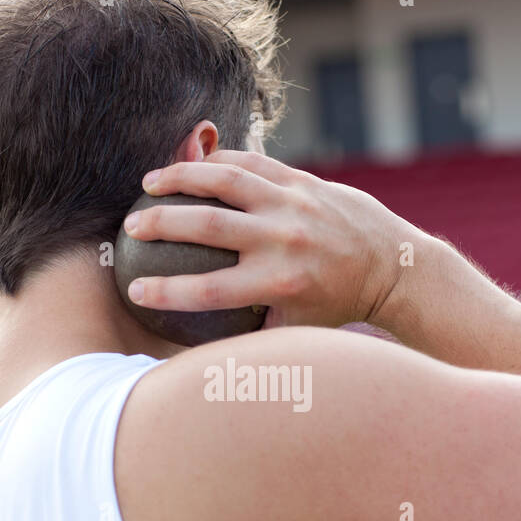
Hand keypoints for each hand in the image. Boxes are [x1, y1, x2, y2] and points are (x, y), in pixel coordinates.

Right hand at [121, 150, 412, 328]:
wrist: (391, 265)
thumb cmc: (337, 306)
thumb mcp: (298, 330)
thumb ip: (253, 335)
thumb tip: (205, 358)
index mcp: (278, 283)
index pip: (208, 290)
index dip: (166, 292)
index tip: (134, 291)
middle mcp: (282, 240)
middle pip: (206, 228)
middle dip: (159, 225)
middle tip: (129, 228)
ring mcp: (292, 204)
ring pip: (223, 180)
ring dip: (179, 179)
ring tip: (148, 184)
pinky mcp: (302, 180)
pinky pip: (250, 164)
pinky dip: (216, 162)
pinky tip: (190, 168)